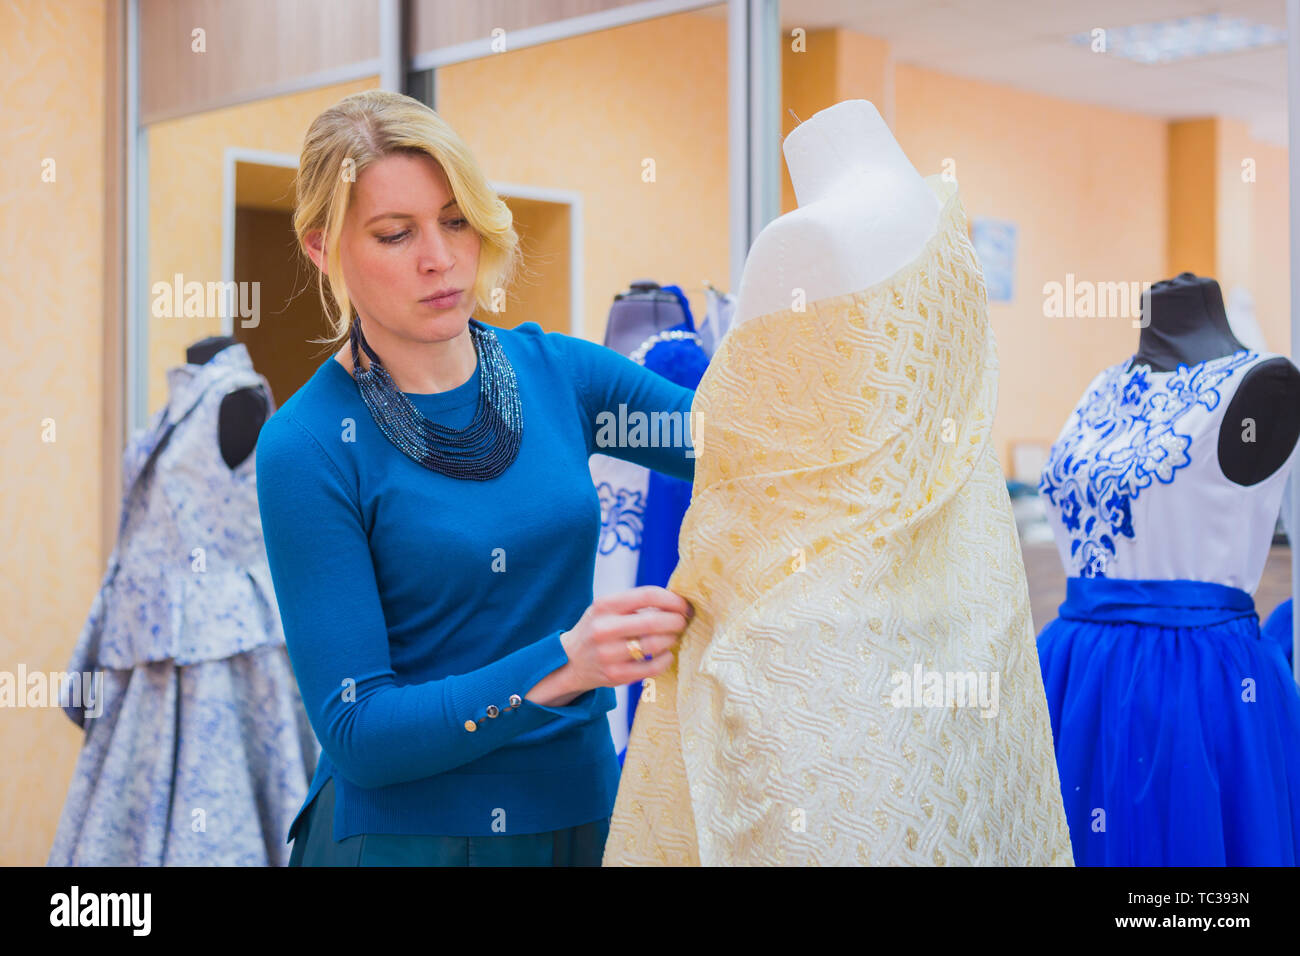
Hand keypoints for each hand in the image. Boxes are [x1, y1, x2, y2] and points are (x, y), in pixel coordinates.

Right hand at [555, 585, 693, 695]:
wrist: (570, 662)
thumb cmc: (597, 629)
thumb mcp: (607, 609)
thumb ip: (636, 604)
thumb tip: (676, 603)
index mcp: (604, 606)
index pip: (647, 595)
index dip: (672, 599)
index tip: (683, 605)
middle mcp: (604, 629)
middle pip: (653, 621)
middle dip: (676, 620)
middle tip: (683, 621)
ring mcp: (609, 654)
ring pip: (654, 644)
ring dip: (671, 639)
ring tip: (673, 636)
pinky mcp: (616, 675)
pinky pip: (652, 667)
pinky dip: (666, 659)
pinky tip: (666, 655)